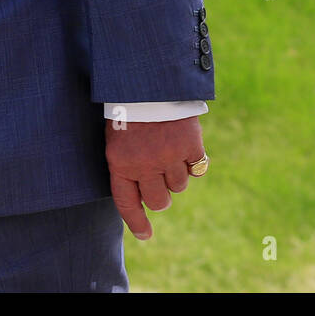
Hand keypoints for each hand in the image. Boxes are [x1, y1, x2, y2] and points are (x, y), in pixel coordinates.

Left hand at [104, 115, 204, 240]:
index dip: (137, 222)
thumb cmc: (130, 109)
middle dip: (161, 195)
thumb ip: (128, 166)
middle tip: (161, 179)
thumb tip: (147, 196)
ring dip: (177, 174)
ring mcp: (169, 157)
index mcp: (120, 164)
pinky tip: (186, 145)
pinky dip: (194, 160)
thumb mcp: (118, 138)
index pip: (127, 204)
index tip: (146, 235)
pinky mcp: (190, 146)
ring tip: (170, 150)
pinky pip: (197, 168)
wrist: (150, 80)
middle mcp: (144, 166)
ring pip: (179, 186)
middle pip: (159, 201)